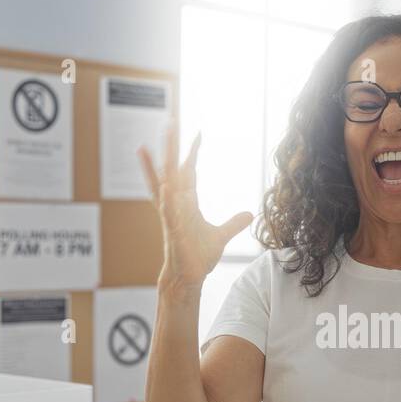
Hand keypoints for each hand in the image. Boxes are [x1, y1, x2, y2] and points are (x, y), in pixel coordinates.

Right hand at [138, 123, 253, 289]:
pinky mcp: (172, 231)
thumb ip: (233, 223)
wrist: (189, 278)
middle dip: (172, 147)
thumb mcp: (221, 236)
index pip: (188, 172)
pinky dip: (166, 199)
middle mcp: (176, 205)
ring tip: (151, 145)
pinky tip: (165, 186)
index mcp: (186, 204)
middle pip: (172, 170)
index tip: (198, 133)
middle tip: (170, 122)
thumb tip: (249, 214)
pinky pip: (167, 212)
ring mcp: (171, 216)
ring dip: (158, 165)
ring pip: (164, 185)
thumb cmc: (198, 256)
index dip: (192, 154)